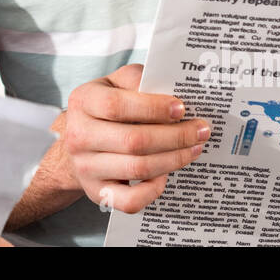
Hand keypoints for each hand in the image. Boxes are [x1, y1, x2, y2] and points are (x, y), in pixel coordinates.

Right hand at [59, 63, 209, 213]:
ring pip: (138, 168)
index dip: (153, 108)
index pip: (117, 106)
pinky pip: (130, 200)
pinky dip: (154, 190)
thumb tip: (171, 88)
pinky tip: (166, 174)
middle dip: (175, 136)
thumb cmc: (105, 107)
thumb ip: (138, 78)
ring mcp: (86, 168)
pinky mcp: (97, 193)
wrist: (78, 140)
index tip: (181, 108)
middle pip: (133, 140)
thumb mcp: (114, 83)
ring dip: (173, 159)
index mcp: (83, 102)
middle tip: (201, 130)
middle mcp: (79, 136)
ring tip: (194, 148)